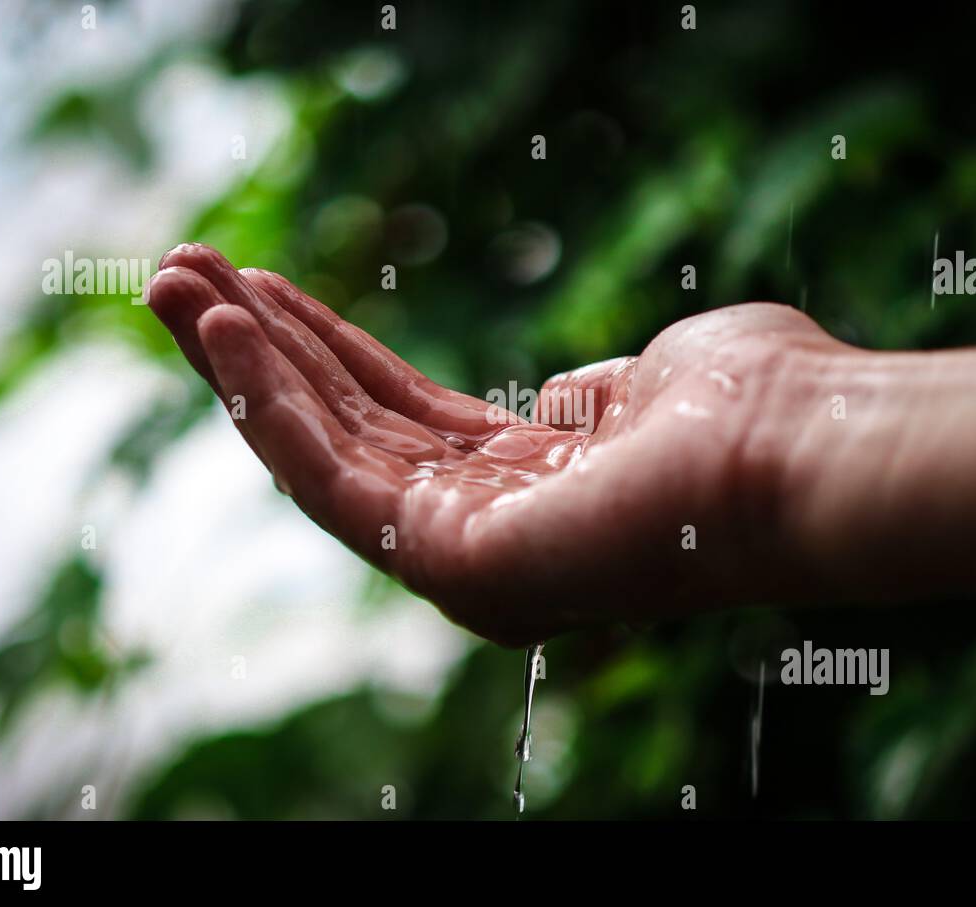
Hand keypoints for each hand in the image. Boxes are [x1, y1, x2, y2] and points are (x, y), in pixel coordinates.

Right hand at [145, 244, 840, 644]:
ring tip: (172, 285)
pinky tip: (221, 334)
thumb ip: (590, 399)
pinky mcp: (455, 564)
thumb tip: (562, 400)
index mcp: (533, 491)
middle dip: (262, 352)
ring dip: (242, 368)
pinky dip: (269, 406)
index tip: (269, 289)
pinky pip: (335, 479)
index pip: (404, 418)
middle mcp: (488, 536)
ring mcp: (468, 562)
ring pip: (325, 453)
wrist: (803, 448)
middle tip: (183, 273)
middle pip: (348, 432)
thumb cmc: (752, 405)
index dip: (330, 352)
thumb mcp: (650, 384)